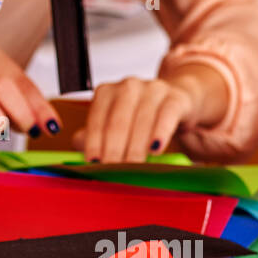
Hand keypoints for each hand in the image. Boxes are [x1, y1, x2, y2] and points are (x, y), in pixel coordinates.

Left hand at [73, 74, 207, 162]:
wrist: (177, 100)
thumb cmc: (140, 116)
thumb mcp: (115, 123)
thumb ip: (95, 135)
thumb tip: (79, 147)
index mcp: (107, 92)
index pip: (96, 120)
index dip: (94, 142)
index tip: (93, 163)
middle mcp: (128, 87)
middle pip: (117, 122)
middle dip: (113, 150)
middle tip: (113, 171)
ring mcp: (153, 89)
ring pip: (141, 121)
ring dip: (136, 148)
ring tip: (133, 168)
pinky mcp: (175, 98)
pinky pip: (167, 116)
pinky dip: (160, 134)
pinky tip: (155, 149)